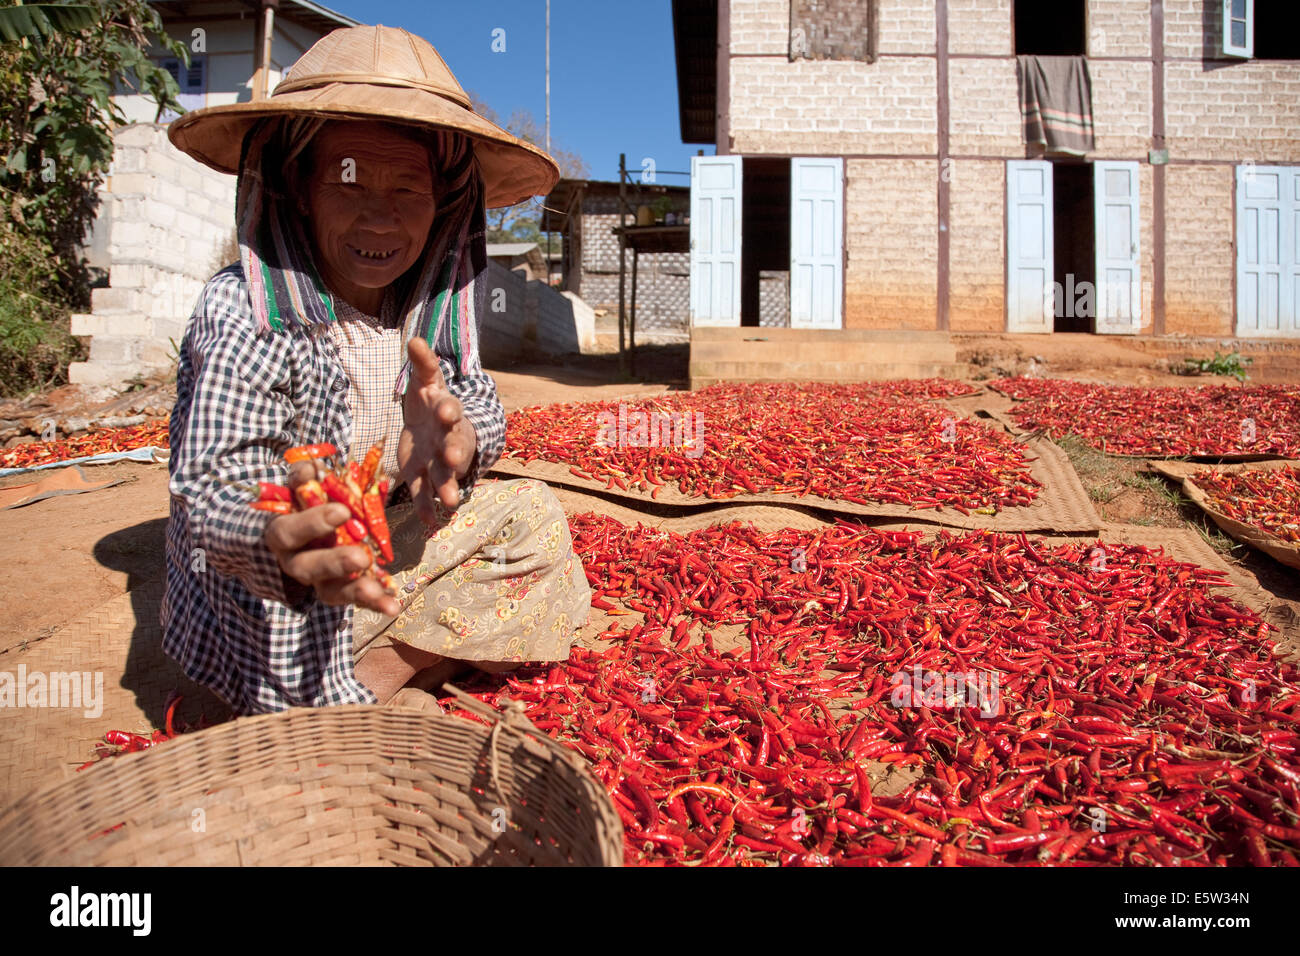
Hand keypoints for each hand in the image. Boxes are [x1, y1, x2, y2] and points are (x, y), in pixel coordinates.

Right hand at [264, 462, 401, 615]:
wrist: (300, 532)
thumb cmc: (302, 504)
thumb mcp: (300, 487)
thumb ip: (303, 478)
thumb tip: (311, 470)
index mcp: (283, 534)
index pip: (289, 531)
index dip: (312, 523)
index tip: (342, 512)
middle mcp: (296, 561)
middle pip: (308, 568)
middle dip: (334, 562)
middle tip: (360, 557)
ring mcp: (317, 580)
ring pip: (331, 591)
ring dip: (357, 592)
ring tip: (381, 595)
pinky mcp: (338, 591)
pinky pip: (354, 599)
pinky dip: (374, 603)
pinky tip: (392, 606)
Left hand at [398, 337, 477, 525]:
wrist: (432, 426)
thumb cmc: (430, 400)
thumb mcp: (426, 380)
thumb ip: (422, 363)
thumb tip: (414, 339)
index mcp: (447, 411)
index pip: (450, 409)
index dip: (448, 410)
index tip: (445, 411)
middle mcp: (448, 438)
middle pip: (455, 446)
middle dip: (455, 454)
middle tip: (455, 461)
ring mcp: (439, 461)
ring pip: (445, 475)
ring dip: (447, 487)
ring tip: (449, 502)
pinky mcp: (424, 476)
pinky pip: (426, 492)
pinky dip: (427, 507)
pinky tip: (426, 521)